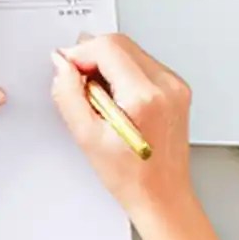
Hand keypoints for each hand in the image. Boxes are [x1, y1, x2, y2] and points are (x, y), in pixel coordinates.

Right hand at [50, 34, 192, 215]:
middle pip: (120, 43)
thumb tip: (62, 64)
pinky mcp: (176, 88)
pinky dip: (122, 73)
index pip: (107, 47)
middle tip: (80, 84)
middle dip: (92, 56)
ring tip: (99, 98)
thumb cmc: (130, 176)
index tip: (67, 69)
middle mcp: (166, 85)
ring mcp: (175, 85)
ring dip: (107, 64)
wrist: (162, 195)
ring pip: (131, 51)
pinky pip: (142, 63)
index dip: (80, 54)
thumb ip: (68, 94)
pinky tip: (116, 99)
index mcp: (144, 96)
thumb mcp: (86, 137)